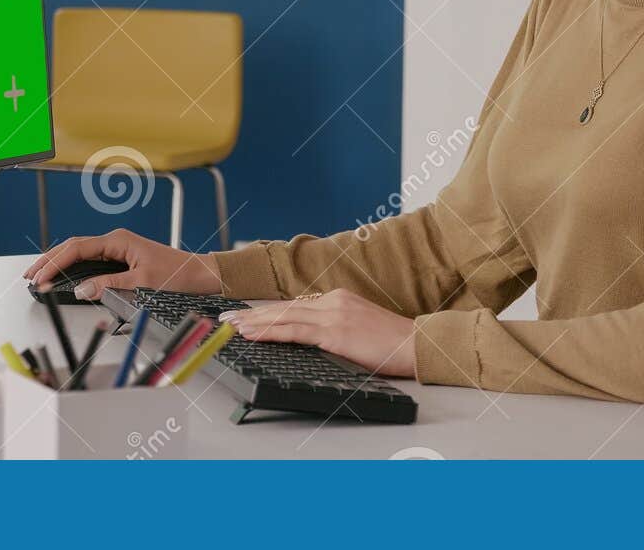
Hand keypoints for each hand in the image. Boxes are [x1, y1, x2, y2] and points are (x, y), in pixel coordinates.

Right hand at [22, 228, 221, 300]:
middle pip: (73, 247)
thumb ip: (109, 286)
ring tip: (38, 275)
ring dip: (58, 263)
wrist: (199, 275)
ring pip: (79, 252)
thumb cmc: (177, 276)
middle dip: (49, 260)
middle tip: (29, 276)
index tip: (39, 277)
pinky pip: (89, 260)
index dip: (55, 263)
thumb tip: (80, 290)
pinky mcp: (121, 259)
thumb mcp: (142, 283)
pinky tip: (62, 275)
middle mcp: (115, 241)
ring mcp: (117, 249)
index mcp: (118, 240)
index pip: (77, 248)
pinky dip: (73, 267)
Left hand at [219, 288, 417, 377]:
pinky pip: (294, 331)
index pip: (294, 305)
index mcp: (338, 298)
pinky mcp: (335, 332)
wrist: (417, 344)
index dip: (267, 310)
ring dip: (254, 322)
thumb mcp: (358, 329)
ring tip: (231, 326)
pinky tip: (253, 334)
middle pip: (284, 307)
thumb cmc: (392, 344)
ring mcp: (333, 314)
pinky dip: (269, 331)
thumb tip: (310, 339)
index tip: (246, 315)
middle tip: (226, 318)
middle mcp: (333, 301)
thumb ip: (334, 329)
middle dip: (252, 313)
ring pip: (284, 316)